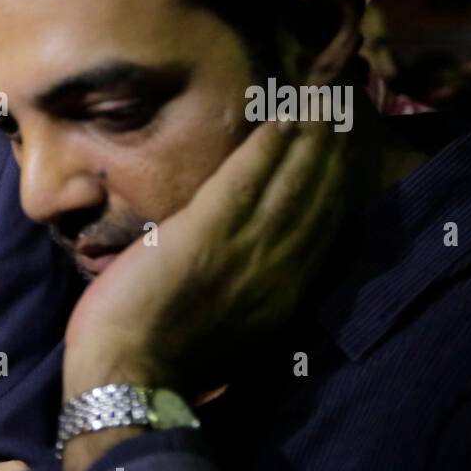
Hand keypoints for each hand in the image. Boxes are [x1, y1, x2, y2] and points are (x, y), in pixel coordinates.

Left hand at [61, 117, 352, 401]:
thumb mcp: (227, 336)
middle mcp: (280, 269)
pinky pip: (249, 176)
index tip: (341, 152)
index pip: (321, 230)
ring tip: (322, 93)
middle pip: (318, 197)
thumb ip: (247, 300)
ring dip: (311, 131)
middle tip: (342, 103)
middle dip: (332, 147)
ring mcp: (246, 249)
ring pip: (293, 179)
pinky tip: (285, 111)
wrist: (128, 377)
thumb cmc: (159, 365)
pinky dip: (271, 141)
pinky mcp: (207, 231)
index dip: (334, 186)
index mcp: (283, 296)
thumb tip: (247, 274)